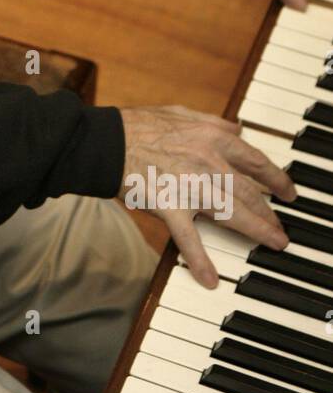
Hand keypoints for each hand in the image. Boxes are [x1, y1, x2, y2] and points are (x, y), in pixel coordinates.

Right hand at [116, 104, 295, 288]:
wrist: (105, 142)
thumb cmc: (138, 126)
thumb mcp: (181, 112)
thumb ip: (212, 122)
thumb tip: (237, 128)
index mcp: (213, 138)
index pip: (255, 161)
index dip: (276, 179)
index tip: (287, 192)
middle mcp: (208, 162)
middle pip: (249, 192)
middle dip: (270, 211)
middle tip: (281, 226)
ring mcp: (190, 186)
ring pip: (232, 213)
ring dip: (257, 230)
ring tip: (272, 242)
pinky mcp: (168, 207)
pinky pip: (188, 238)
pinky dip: (200, 260)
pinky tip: (210, 279)